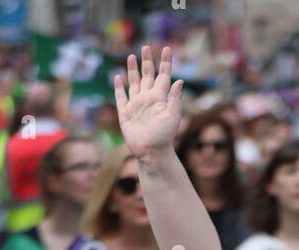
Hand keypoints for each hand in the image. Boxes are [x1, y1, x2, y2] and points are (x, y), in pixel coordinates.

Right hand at [114, 45, 182, 160]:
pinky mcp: (125, 113)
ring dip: (133, 70)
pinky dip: (119, 87)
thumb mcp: (173, 116)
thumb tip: (179, 80)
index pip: (163, 75)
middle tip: (146, 47)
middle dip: (147, 61)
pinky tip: (118, 77)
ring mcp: (136, 105)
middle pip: (147, 75)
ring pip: (134, 82)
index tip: (167, 48)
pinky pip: (121, 97)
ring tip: (132, 56)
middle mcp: (148, 99)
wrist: (151, 153)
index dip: (165, 62)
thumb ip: (175, 98)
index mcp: (160, 98)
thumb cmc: (164, 137)